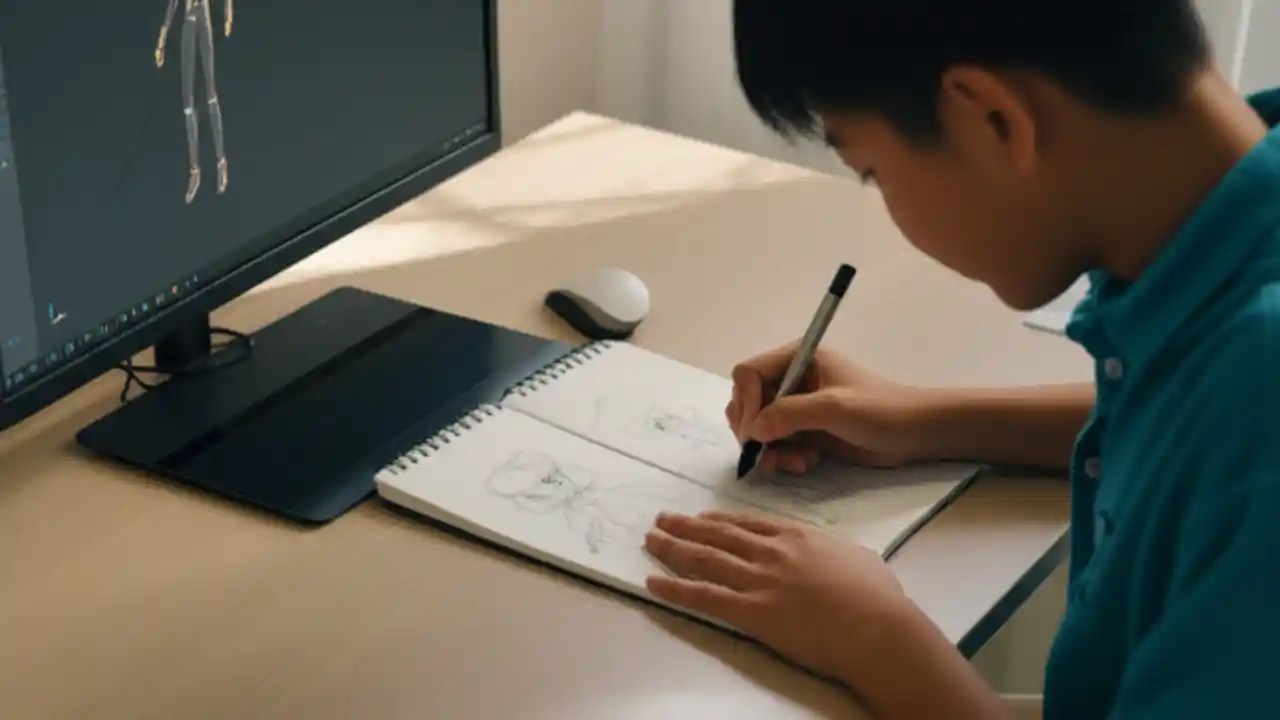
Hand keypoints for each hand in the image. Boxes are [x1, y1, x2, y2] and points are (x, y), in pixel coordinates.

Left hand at [645, 511, 910, 685]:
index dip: (719, 520)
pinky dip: (674, 588)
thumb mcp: (858, 557)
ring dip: (672, 547)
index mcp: (797, 536)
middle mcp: (771, 552)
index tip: (700, 517)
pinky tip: (653, 581)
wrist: (877, 627)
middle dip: (686, 526)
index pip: (748, 523)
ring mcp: (758, 580)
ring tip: (650, 539)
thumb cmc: (878, 597)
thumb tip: (835, 556)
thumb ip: (834, 552)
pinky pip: (703, 597)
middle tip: (662, 519)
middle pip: (718, 535)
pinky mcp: (750, 612)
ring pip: (704, 558)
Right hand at [726, 343, 937, 472]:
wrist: (915, 435)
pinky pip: (773, 444)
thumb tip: (752, 430)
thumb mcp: (835, 408)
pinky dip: (780, 457)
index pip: (748, 374)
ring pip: (757, 427)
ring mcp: (796, 407)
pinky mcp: (804, 431)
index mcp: (798, 359)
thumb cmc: (881, 411)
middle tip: (769, 453)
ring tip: (795, 463)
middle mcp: (791, 380)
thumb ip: (790, 414)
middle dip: (755, 430)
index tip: (758, 431)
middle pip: (746, 402)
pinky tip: (805, 463)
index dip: (747, 401)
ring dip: (768, 449)